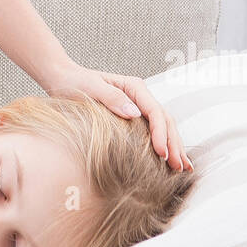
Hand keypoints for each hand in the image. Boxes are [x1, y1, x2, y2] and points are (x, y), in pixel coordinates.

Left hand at [48, 63, 191, 172]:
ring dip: (174, 146)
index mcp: (134, 87)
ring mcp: (138, 105)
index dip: (161, 134)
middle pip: (165, 120)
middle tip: (179, 167)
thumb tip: (135, 114)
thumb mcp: (91, 88)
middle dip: (174, 144)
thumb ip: (112, 98)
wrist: (63, 78)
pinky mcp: (133, 116)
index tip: (162, 153)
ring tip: (183, 167)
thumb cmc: (74, 82)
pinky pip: (153, 130)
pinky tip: (169, 159)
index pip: (155, 112)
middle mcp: (140, 95)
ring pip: (164, 126)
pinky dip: (164, 144)